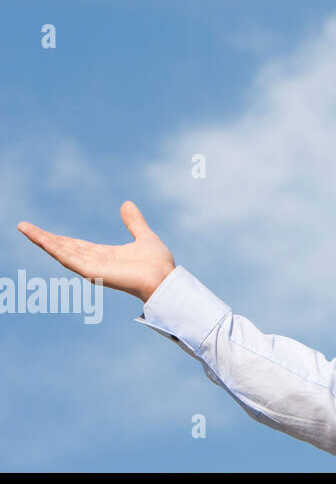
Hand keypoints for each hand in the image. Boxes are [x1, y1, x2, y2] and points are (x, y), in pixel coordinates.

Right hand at [16, 201, 175, 302]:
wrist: (164, 278)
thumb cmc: (157, 264)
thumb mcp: (143, 236)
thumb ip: (134, 222)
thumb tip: (127, 204)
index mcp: (104, 255)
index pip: (75, 245)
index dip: (58, 238)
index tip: (41, 231)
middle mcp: (94, 262)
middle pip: (63, 247)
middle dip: (43, 237)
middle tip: (23, 226)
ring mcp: (92, 267)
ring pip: (61, 251)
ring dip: (43, 240)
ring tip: (25, 228)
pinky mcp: (93, 272)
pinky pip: (70, 258)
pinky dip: (55, 248)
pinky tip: (42, 239)